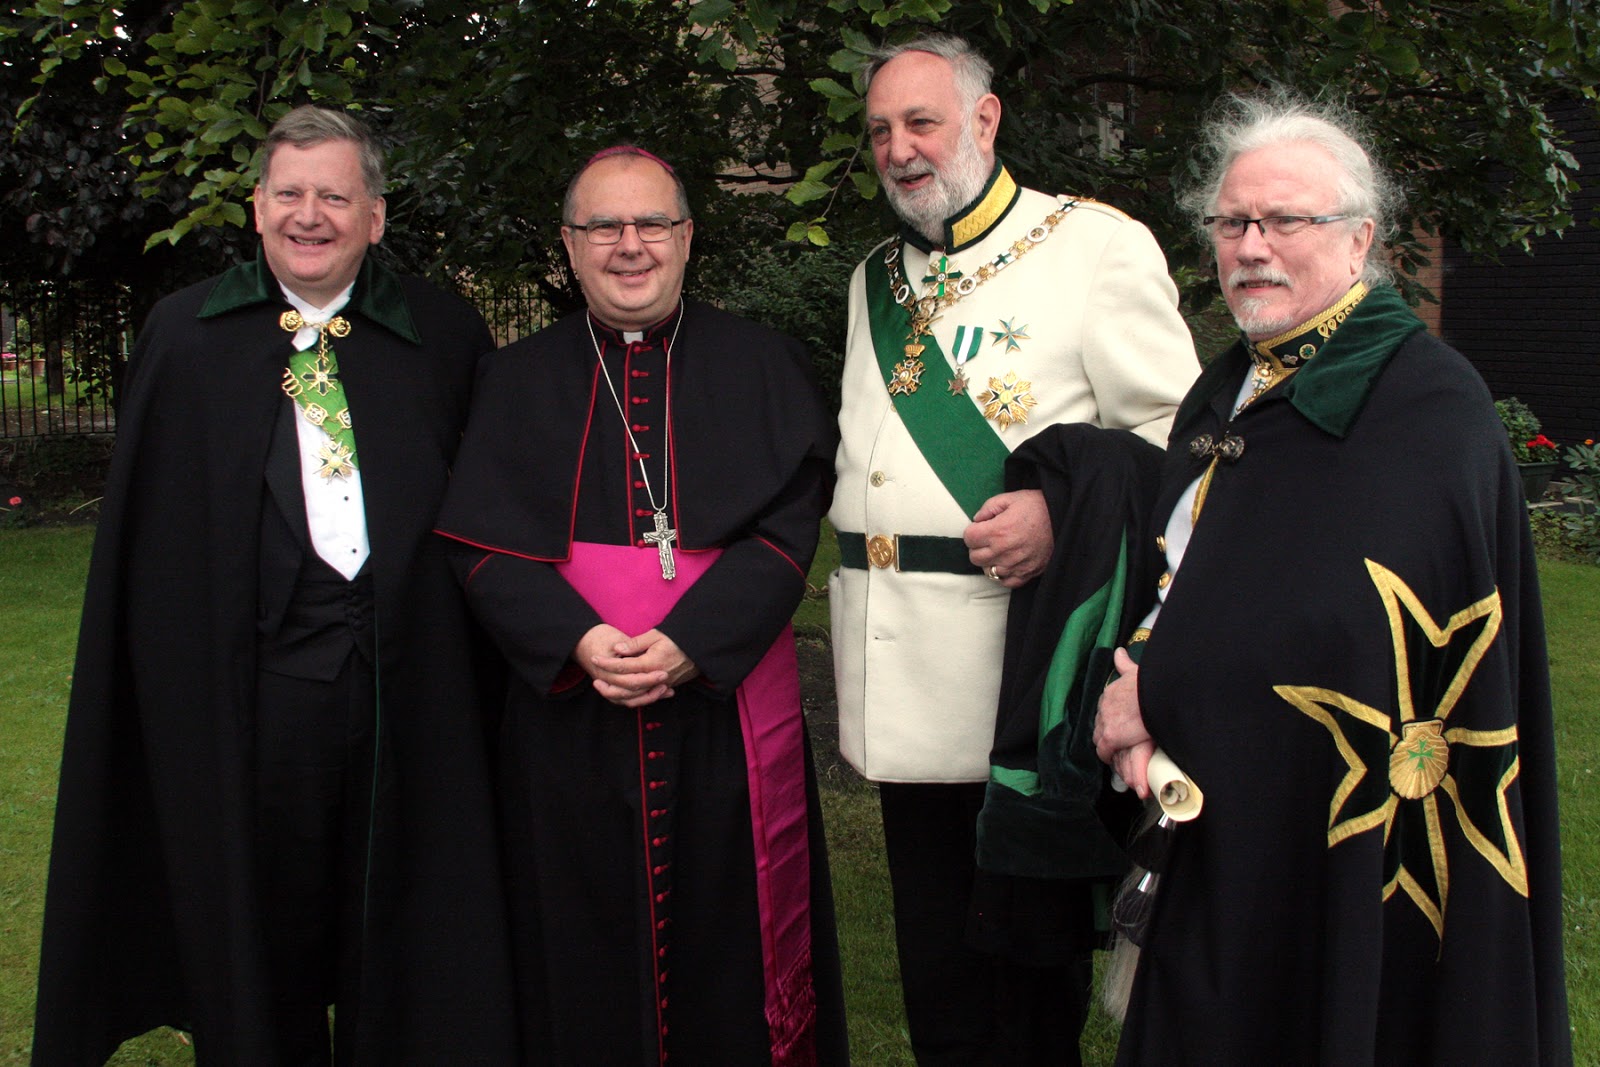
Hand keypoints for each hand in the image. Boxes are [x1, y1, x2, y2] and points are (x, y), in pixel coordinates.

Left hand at [576, 625, 699, 707]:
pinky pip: (645, 698)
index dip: (607, 663)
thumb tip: (616, 649)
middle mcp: (654, 678)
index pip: (623, 666)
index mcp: (650, 663)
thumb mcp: (656, 635)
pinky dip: (632, 698)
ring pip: (635, 697)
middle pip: (626, 688)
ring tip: (605, 689)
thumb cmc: (677, 639)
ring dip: (618, 695)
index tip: (594, 658)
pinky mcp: (665, 688)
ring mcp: (661, 686)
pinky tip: (622, 694)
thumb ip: (635, 644)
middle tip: (594, 680)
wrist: (699, 649)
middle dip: (608, 685)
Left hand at [964, 489, 1052, 587]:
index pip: (969, 538)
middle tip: (988, 539)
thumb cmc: (1038, 507)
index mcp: (998, 531)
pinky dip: (1003, 574)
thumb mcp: (1011, 498)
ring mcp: (1015, 565)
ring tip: (999, 550)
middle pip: (974, 557)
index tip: (981, 528)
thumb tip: (977, 520)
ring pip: (987, 571)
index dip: (973, 531)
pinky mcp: (1027, 574)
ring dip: (989, 561)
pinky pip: (1005, 582)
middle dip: (977, 547)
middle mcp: (1004, 551)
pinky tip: (1007, 563)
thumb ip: (989, 508)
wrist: (1065, 519)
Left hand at [1094, 646, 1155, 798]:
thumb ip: (1124, 663)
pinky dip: (1110, 759)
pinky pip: (1105, 752)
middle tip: (1120, 744)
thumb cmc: (1154, 681)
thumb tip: (1118, 651)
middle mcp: (1104, 705)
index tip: (1119, 727)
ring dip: (1109, 748)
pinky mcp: (1112, 737)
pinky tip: (1116, 764)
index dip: (1111, 721)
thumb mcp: (1136, 669)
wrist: (1159, 689)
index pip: (1105, 710)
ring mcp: (1106, 722)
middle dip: (1108, 735)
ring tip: (1119, 758)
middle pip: (1100, 725)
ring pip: (1101, 739)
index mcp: (1111, 691)